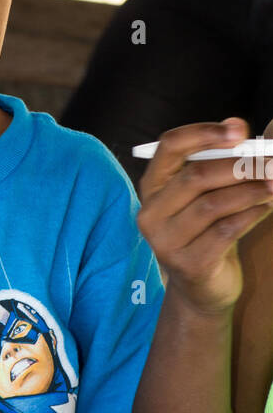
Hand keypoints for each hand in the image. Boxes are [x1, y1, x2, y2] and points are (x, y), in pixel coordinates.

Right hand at [137, 118, 272, 313]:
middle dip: (240, 166)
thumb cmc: (206, 230)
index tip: (239, 130)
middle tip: (271, 163)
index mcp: (152, 187)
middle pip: (197, 176)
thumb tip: (237, 125)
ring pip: (214, 205)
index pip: (170, 146)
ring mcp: (166, 242)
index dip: (204, 133)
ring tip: (272, 185)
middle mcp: (151, 213)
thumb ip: (219, 160)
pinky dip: (251, 215)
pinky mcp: (189, 264)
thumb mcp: (208, 193)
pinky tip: (264, 209)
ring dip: (251, 191)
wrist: (201, 287)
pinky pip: (226, 230)